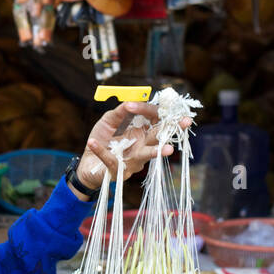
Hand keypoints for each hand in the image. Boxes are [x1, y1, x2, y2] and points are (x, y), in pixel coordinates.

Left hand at [72, 102, 194, 194]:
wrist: (87, 164)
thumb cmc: (103, 140)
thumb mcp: (109, 121)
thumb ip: (119, 112)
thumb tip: (130, 102)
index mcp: (142, 131)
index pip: (153, 118)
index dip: (146, 110)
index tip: (132, 105)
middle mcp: (142, 145)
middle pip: (159, 135)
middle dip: (173, 128)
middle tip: (186, 121)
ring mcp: (133, 160)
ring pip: (147, 154)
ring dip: (158, 152)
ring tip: (168, 149)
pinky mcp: (119, 171)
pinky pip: (112, 161)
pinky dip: (101, 152)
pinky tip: (92, 143)